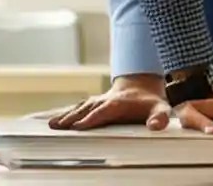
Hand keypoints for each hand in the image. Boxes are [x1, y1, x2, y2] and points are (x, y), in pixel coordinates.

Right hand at [48, 75, 170, 130]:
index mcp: (120, 102)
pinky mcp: (92, 103)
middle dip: (73, 118)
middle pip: (87, 109)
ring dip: (66, 116)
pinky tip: (53, 122)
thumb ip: (159, 117)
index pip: (104, 111)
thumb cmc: (150, 101)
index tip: (79, 127)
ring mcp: (97, 100)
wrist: (142, 85)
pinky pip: (78, 108)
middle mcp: (105, 100)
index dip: (92, 118)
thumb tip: (155, 126)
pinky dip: (65, 113)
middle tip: (59, 127)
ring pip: (80, 107)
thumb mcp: (160, 108)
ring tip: (52, 125)